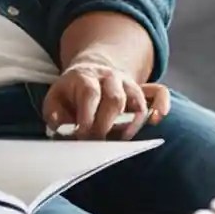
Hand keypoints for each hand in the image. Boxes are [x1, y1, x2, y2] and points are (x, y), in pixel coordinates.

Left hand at [42, 59, 170, 140]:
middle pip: (115, 99)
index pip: (90, 95)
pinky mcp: (143, 90)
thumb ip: (53, 112)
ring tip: (122, 139)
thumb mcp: (54, 98)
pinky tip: (155, 120)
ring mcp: (128, 83)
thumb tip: (59, 124)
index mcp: (86, 77)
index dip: (87, 117)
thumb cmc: (71, 93)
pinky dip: (161, 105)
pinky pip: (159, 92)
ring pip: (137, 99)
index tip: (82, 136)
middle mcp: (110, 78)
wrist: (91, 71)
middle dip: (107, 124)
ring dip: (131, 123)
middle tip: (98, 142)